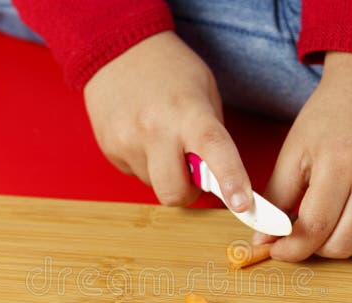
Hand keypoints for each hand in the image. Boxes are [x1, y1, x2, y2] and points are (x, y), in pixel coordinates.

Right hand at [84, 31, 252, 210]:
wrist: (116, 49)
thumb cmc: (170, 70)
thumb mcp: (204, 93)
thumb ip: (213, 135)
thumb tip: (218, 178)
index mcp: (188, 111)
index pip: (214, 150)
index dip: (231, 180)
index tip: (242, 205)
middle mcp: (155, 129)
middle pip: (174, 192)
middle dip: (186, 193)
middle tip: (190, 173)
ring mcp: (127, 141)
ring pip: (154, 185)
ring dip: (163, 172)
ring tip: (160, 138)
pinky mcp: (109, 149)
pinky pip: (135, 173)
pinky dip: (144, 163)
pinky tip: (141, 135)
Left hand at [258, 52, 351, 261]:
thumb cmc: (328, 119)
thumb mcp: (294, 152)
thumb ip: (276, 198)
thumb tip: (262, 242)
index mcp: (340, 164)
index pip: (315, 227)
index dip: (291, 248)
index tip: (278, 250)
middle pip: (343, 245)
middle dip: (316, 248)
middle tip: (307, 231)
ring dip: (347, 247)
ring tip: (334, 225)